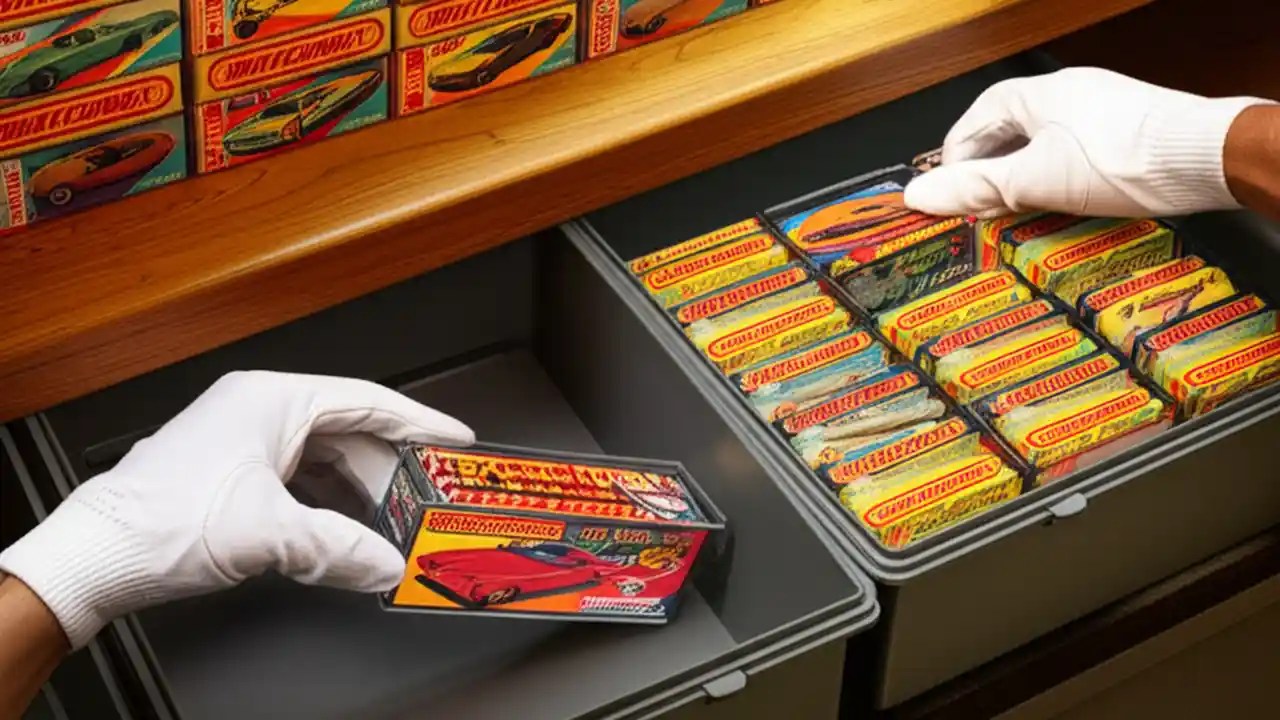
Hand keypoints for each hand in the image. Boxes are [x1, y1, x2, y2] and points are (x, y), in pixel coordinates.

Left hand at [0, 371, 471, 648]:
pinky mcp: (236, 471)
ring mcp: (246, 440)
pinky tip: (346, 530)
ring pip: (325, 459)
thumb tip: (387, 563)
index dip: (419, 420)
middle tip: (428, 493)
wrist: (97, 555)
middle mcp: (260, 410)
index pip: (367, 400)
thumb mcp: (270, 533)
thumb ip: (341, 547)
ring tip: (393, 519)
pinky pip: (302, 479)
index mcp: (272, 399)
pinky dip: (330, 504)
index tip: (455, 438)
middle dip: (390, 469)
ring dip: (359, 491)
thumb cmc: (162, 521)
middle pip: (349, 432)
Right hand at [904, 67, 1272, 217]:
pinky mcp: (1119, 128)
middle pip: (1002, 136)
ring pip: (1037, 144)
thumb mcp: (1034, 181)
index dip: (951, 168)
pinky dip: (1053, 176)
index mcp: (1032, 93)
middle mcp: (1062, 93)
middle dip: (986, 175)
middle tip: (977, 212)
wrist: (1203, 157)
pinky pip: (1069, 150)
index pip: (968, 128)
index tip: (948, 201)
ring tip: (1016, 211)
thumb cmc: (1124, 159)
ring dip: (1020, 178)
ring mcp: (1094, 108)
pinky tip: (1061, 201)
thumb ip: (975, 190)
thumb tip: (922, 196)